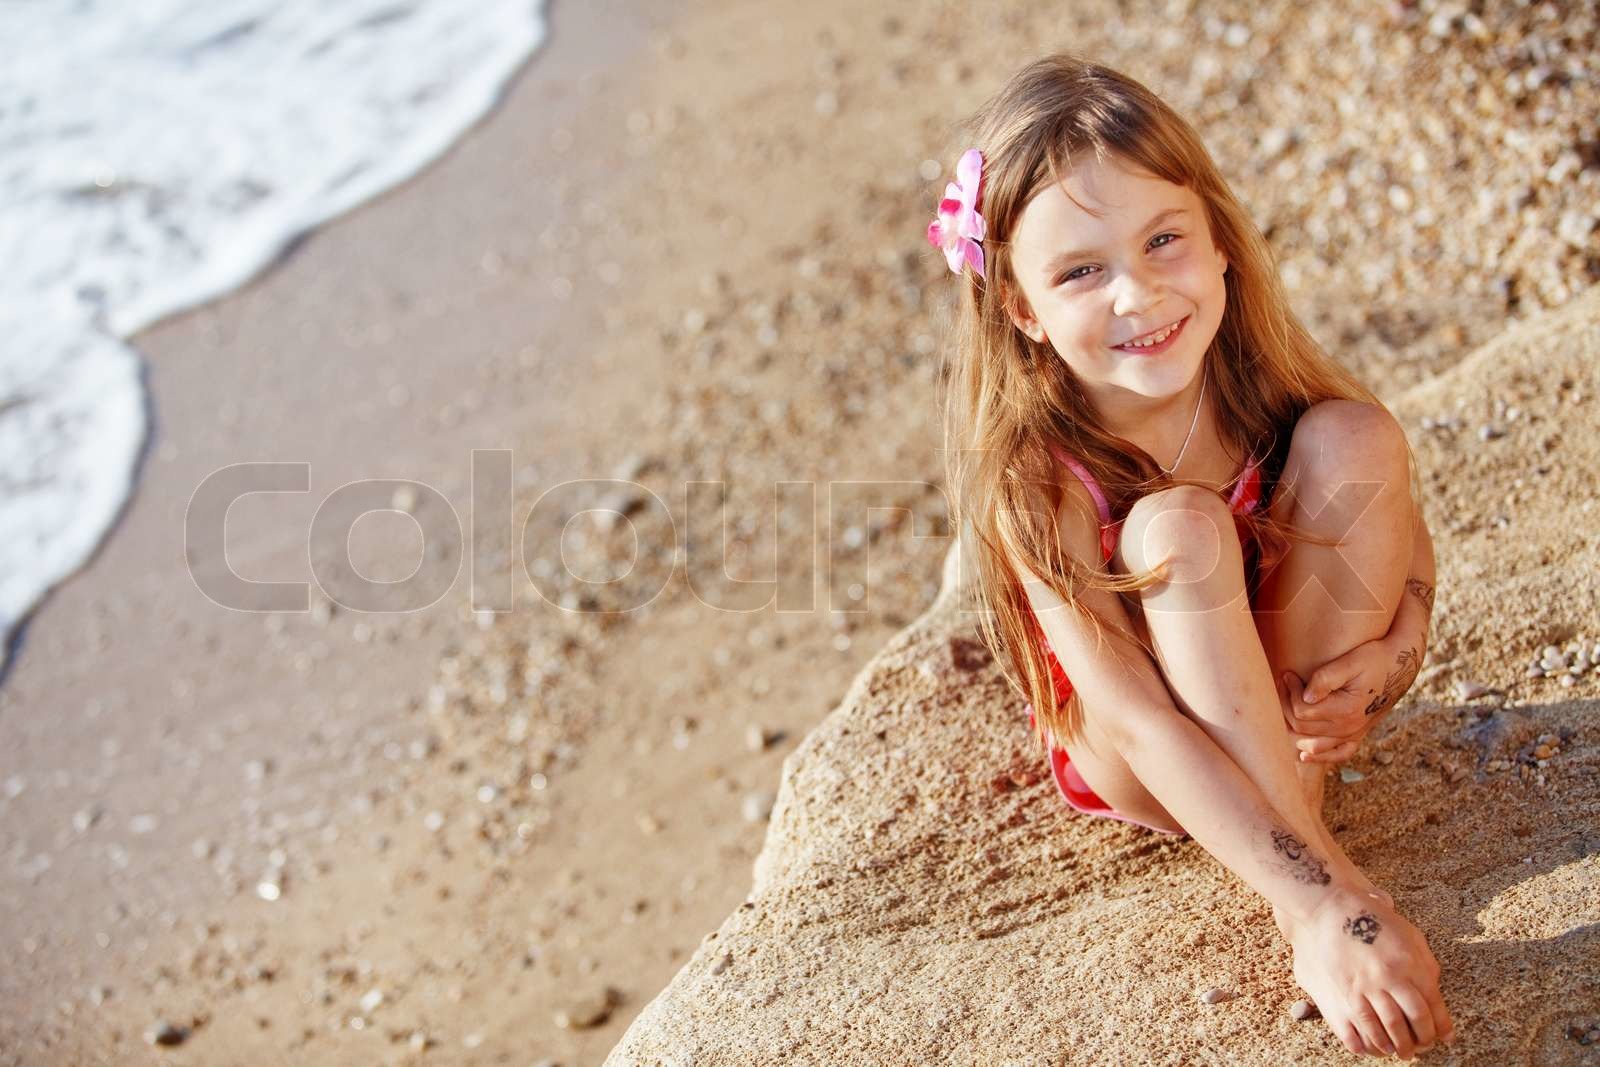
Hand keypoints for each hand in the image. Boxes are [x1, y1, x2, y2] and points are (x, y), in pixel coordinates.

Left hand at [1279, 636, 1420, 764]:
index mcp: (1346, 710)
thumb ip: (1326, 678)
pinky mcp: (1358, 735)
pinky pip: (1339, 754)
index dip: (1289, 692)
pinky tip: (1303, 756)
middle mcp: (1350, 728)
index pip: (1302, 710)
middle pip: (1302, 727)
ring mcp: (1354, 734)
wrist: (1400, 666)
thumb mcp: (1351, 662)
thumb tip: (1306, 697)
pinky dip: (1320, 757)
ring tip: (1287, 704)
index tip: (1288, 674)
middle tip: (1285, 683)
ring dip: (1293, 727)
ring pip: (1312, 743)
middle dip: (1286, 705)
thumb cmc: (1374, 659)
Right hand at [1288, 888, 1455, 1057]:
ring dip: (1398, 1045)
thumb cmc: (1375, 920)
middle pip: (1414, 1020)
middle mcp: (1391, 977)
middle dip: (1422, 1039)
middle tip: (1423, 1047)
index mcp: (1411, 964)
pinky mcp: (1346, 989)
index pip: (1433, 1005)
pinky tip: (1376, 1046)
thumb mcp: (1410, 936)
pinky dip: (1372, 1040)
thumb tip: (1435, 989)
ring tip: (1402, 1052)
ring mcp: (1367, 985)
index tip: (1445, 1037)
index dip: (1442, 1026)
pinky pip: (1362, 1025)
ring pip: (1389, 1027)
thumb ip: (1425, 964)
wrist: (1333, 908)